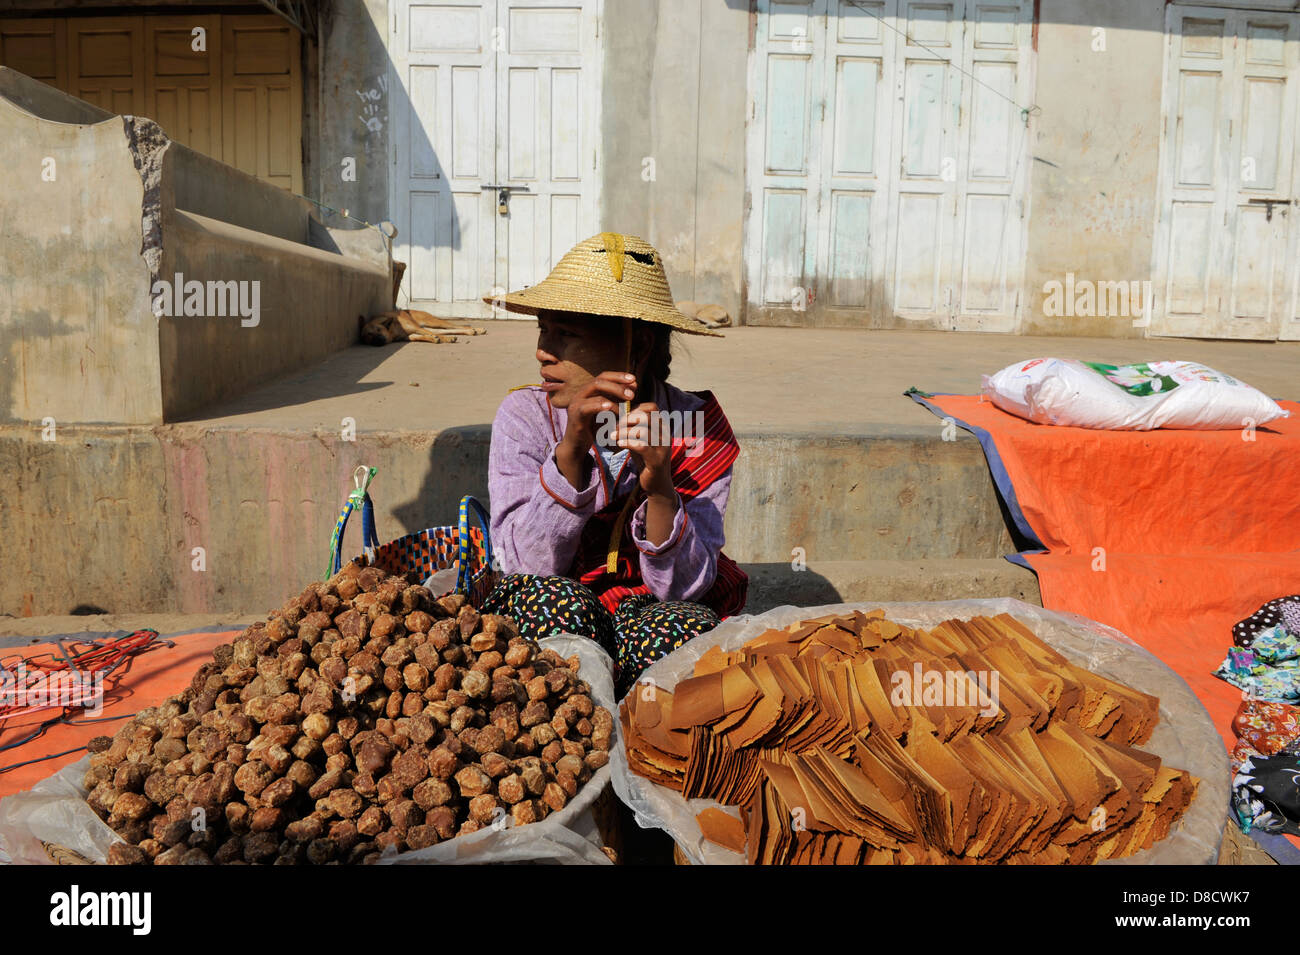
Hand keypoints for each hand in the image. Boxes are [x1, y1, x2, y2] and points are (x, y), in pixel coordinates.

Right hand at [555, 371, 636, 489]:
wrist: (577, 445)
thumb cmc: (594, 428)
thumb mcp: (608, 411)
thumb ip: (619, 398)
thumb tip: (634, 384)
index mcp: (588, 391)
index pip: (603, 376)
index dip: (619, 376)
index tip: (634, 380)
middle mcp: (580, 394)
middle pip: (599, 380)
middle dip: (618, 385)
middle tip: (632, 395)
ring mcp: (575, 403)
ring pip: (594, 390)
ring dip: (613, 395)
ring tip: (627, 403)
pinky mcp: (574, 416)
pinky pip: (587, 407)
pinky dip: (600, 406)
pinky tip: (612, 408)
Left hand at [615, 402, 674, 496]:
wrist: (657, 483)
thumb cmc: (646, 459)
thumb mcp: (640, 439)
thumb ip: (633, 428)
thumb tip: (617, 415)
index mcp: (662, 427)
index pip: (652, 407)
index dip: (635, 409)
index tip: (623, 417)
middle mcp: (665, 435)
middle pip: (647, 416)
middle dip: (628, 419)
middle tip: (616, 426)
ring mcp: (662, 448)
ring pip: (643, 431)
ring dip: (624, 432)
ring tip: (613, 435)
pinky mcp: (657, 461)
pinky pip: (642, 446)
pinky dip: (628, 443)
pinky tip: (619, 444)